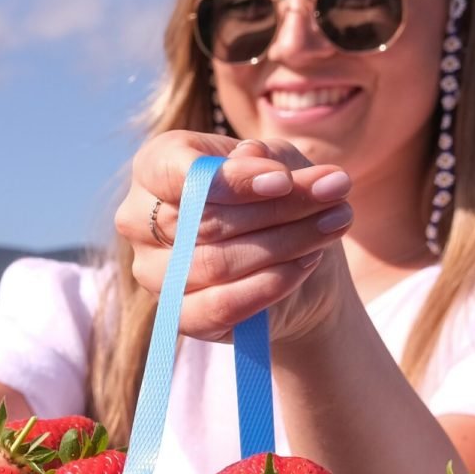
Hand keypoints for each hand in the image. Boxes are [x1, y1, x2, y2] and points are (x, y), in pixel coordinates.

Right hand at [114, 132, 354, 342]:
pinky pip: (216, 307)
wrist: (297, 267)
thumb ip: (269, 159)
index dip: (229, 179)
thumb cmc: (278, 201)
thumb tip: (253, 158)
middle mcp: (138, 219)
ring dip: (284, 244)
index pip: (173, 171)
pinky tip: (306, 265)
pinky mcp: (176, 315)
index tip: (284, 180)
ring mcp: (152, 271)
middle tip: (336, 197)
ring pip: (213, 263)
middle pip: (203, 219)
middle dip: (277, 208)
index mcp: (154, 168)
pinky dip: (267, 287)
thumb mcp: (284, 166)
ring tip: (333, 225)